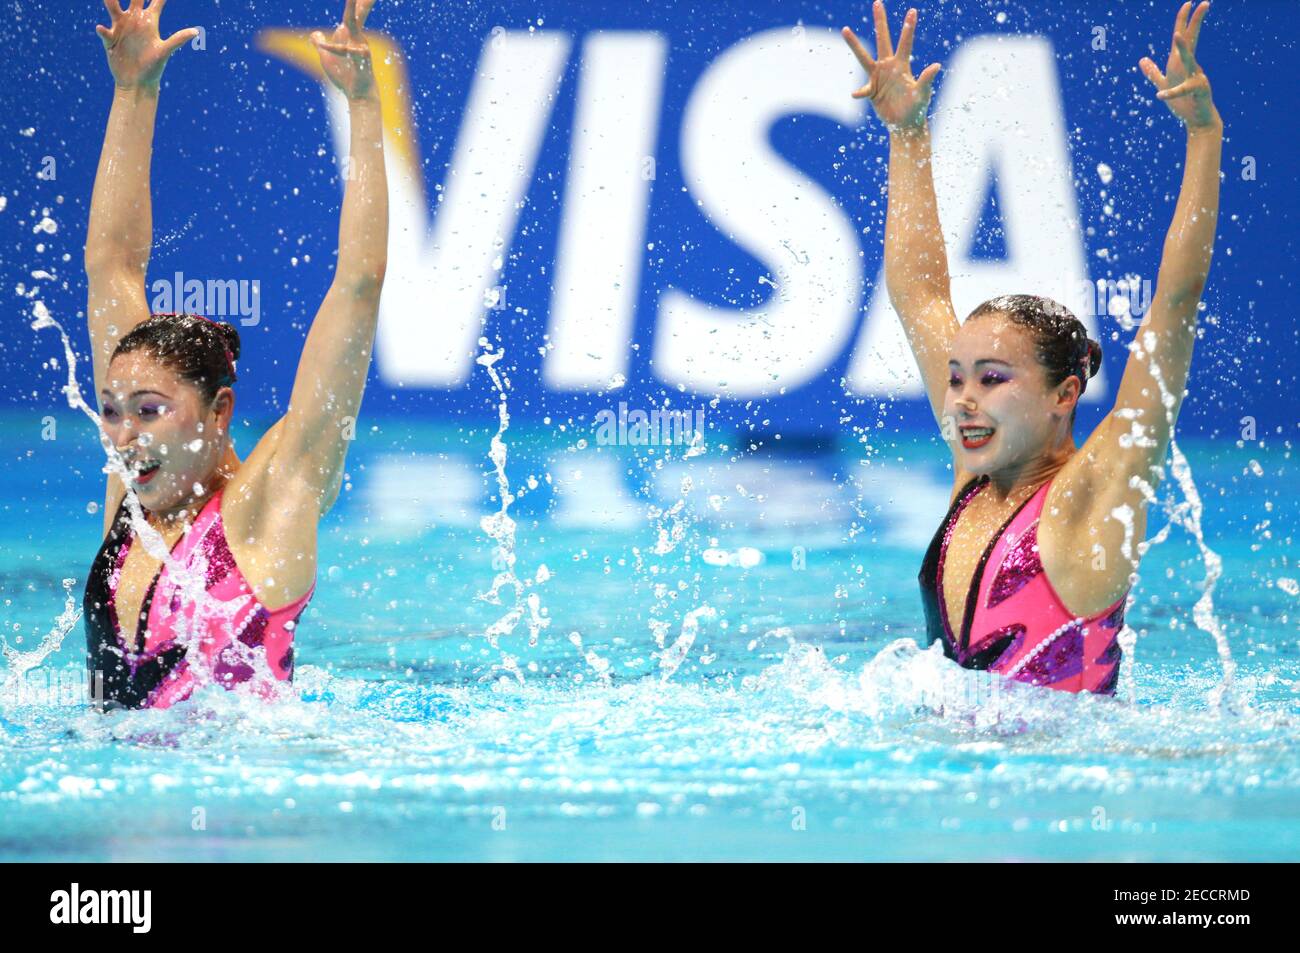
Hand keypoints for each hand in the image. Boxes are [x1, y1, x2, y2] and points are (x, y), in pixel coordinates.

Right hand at [97, 0, 198, 89]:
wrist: (138, 82)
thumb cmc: (154, 68)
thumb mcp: (165, 52)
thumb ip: (177, 39)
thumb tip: (196, 32)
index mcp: (150, 22)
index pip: (156, 1)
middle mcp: (135, 21)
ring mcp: (121, 28)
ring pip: (113, 8)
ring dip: (110, 1)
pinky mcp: (110, 39)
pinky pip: (104, 32)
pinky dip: (103, 31)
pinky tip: (101, 29)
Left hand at [312, 0, 376, 100]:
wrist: (358, 95)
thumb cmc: (344, 76)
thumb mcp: (326, 57)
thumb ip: (320, 43)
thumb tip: (316, 34)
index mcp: (351, 34)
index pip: (354, 11)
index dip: (355, 1)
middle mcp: (357, 36)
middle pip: (359, 10)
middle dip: (363, 0)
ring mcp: (360, 45)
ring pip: (352, 22)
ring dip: (352, 9)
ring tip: (352, 4)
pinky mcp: (360, 57)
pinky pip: (343, 48)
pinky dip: (333, 48)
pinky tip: (328, 51)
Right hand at [842, 2, 940, 130]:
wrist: (905, 124)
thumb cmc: (917, 108)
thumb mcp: (922, 94)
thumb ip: (926, 80)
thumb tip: (937, 65)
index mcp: (902, 65)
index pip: (905, 43)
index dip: (908, 28)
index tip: (912, 11)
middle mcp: (889, 67)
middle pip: (882, 40)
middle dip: (880, 22)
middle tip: (878, 2)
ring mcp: (878, 77)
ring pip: (864, 57)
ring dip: (854, 44)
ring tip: (845, 30)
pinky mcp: (871, 90)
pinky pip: (862, 90)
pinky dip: (860, 92)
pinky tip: (855, 95)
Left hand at [1139, 1, 1218, 128]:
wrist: (1197, 120)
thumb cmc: (1183, 102)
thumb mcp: (1164, 84)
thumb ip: (1153, 73)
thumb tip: (1142, 59)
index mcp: (1180, 63)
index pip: (1181, 38)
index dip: (1183, 21)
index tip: (1187, 3)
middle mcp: (1190, 66)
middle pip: (1192, 40)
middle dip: (1195, 22)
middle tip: (1202, 3)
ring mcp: (1196, 76)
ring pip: (1189, 60)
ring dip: (1182, 48)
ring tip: (1176, 36)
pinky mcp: (1199, 90)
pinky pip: (1183, 89)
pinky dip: (1171, 93)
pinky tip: (1160, 95)